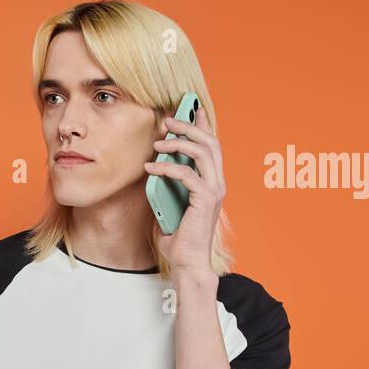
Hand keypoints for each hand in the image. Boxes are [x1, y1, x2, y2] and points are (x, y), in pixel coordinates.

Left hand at [145, 105, 224, 281]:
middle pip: (210, 142)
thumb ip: (168, 183)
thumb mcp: (169, 202)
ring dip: (179, 142)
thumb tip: (154, 163)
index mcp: (212, 182)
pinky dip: (167, 167)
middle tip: (167, 120)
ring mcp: (214, 191)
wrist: (186, 262)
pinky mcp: (205, 200)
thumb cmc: (178, 236)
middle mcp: (217, 183)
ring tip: (158, 141)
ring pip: (203, 153)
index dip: (202, 123)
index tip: (190, 106)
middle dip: (189, 126)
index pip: (211, 145)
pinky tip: (151, 167)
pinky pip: (187, 174)